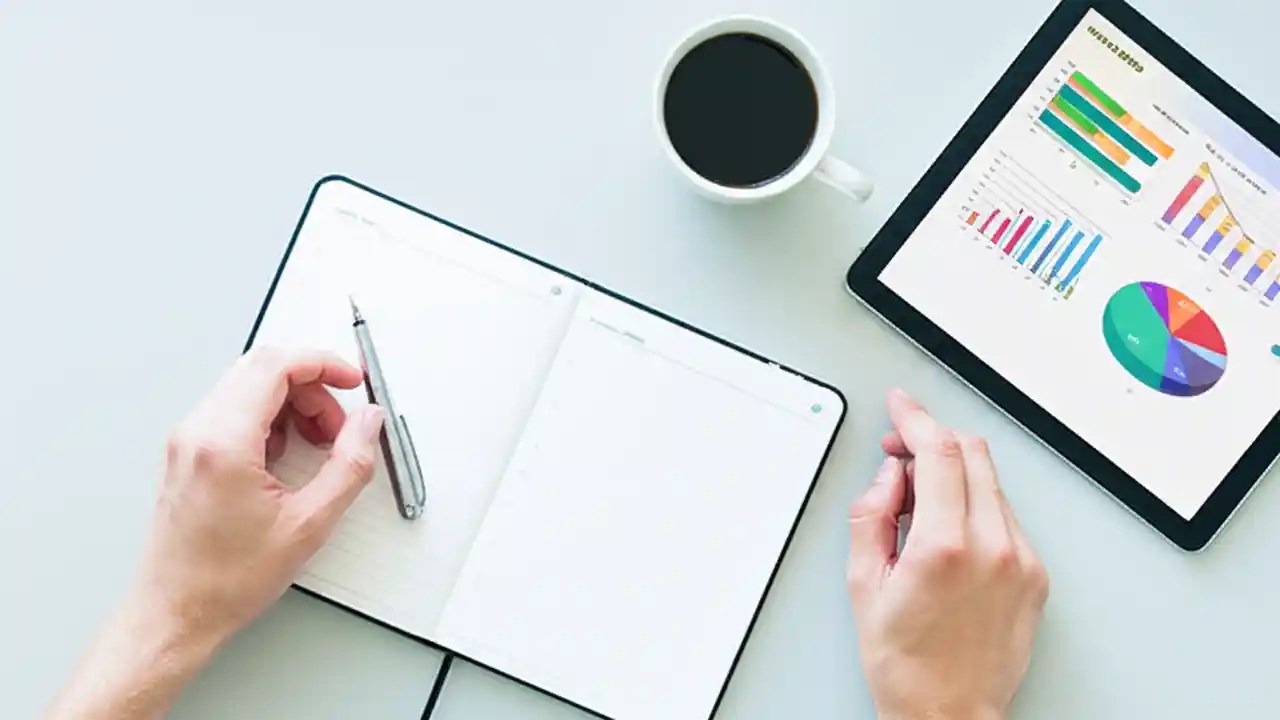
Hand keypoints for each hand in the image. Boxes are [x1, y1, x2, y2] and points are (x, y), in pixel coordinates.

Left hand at [48, 347, 383, 718]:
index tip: (353, 379)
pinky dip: (270, 419)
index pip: (276, 367)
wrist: (176, 613)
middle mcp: (198, 431)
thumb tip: (368, 423)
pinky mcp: (188, 452)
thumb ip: (349, 465)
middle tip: (341, 425)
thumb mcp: (309, 524)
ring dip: (292, 404)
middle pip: (263, 369)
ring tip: (318, 446)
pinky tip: (287, 457)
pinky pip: (234, 411)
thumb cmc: (226, 580)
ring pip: (249, 387)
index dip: (324, 364)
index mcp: (224, 442)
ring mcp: (188, 440)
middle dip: (313, 387)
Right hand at [846, 389, 1048, 719]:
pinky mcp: (1035, 575)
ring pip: (990, 481)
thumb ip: (871, 515)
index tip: (900, 407)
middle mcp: (993, 548)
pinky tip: (948, 532)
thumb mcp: (862, 585)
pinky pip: (1005, 516)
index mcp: (946, 547)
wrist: (950, 715)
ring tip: (919, 505)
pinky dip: (975, 506)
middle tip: (900, 453)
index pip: (938, 451)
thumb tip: (888, 476)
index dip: (915, 418)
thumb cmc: (906, 665)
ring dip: (954, 474)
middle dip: (932, 440)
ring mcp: (1021, 560)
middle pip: (972, 453)